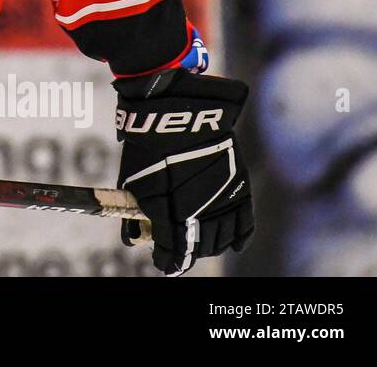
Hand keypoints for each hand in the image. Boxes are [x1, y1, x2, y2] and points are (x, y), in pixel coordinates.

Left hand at [114, 69, 254, 274]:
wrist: (177, 112)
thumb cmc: (148, 146)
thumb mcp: (133, 181)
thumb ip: (136, 213)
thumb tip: (131, 240)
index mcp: (173, 214)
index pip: (174, 253)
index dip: (168, 262)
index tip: (163, 265)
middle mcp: (202, 213)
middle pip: (199, 248)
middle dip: (188, 253)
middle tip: (179, 251)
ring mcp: (223, 199)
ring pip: (222, 239)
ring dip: (210, 246)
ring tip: (199, 242)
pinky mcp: (239, 186)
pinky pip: (245, 222)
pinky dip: (239, 237)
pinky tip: (233, 244)